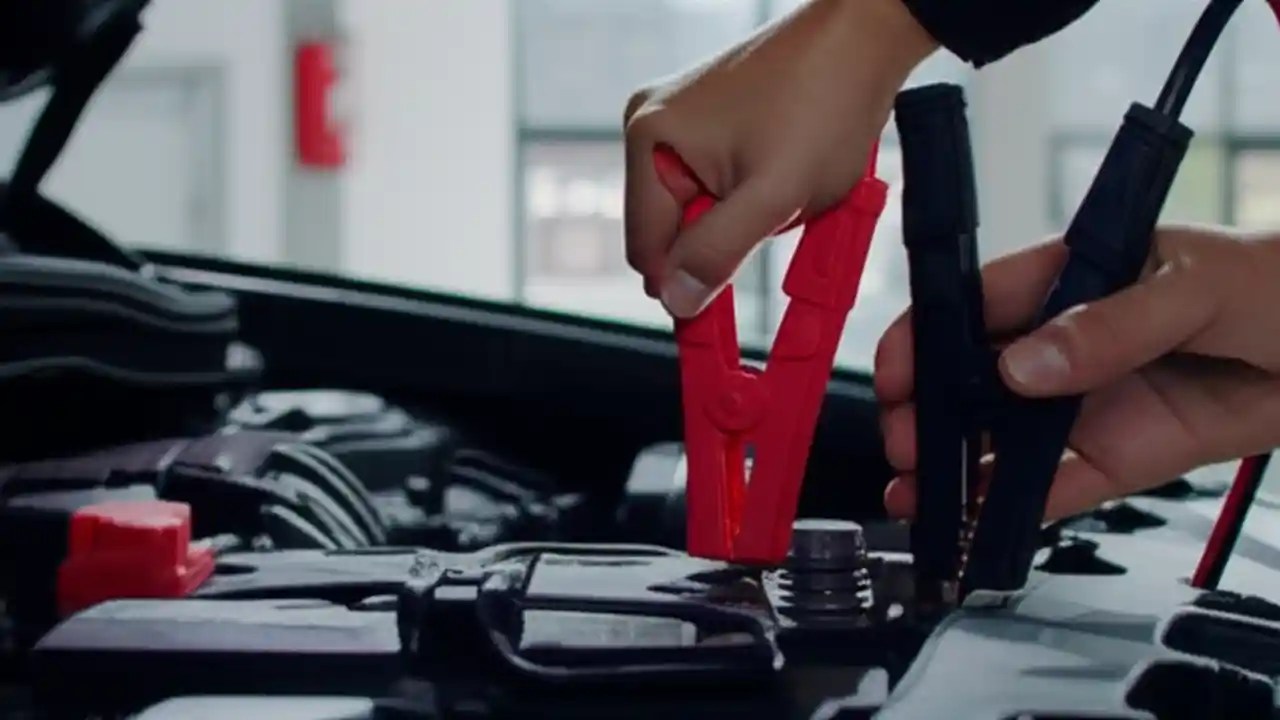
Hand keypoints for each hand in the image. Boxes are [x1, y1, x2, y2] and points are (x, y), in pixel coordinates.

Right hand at [623, 0, 936, 317]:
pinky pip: (716, 188)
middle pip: (671, 233)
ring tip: (785, 188)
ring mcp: (677, 123)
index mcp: (648, 140)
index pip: (647, 252)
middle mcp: (650, 127)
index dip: (688, 286)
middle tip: (775, 220)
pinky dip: (751, 199)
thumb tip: (676, 302)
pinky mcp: (705, 124)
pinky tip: (783, 176)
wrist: (863, 38)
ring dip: (743, 222)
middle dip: (724, 242)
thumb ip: (718, 252)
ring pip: (698, 214)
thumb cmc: (823, 100)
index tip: (724, 319)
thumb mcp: (774, 195)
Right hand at [876, 227, 1279, 521]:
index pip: (973, 304)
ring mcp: (1082, 403)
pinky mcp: (1112, 456)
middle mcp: (1061, 345)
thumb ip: (1109, 325)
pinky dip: (1009, 508)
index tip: (894, 372)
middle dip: (926, 413)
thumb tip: (1024, 366)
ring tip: (918, 494)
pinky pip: (1050, 486)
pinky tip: (972, 522)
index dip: (924, 337)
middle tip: (905, 444)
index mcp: (1067, 279)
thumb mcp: (1193, 288)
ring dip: (953, 467)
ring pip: (998, 440)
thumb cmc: (1277, 286)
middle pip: (970, 380)